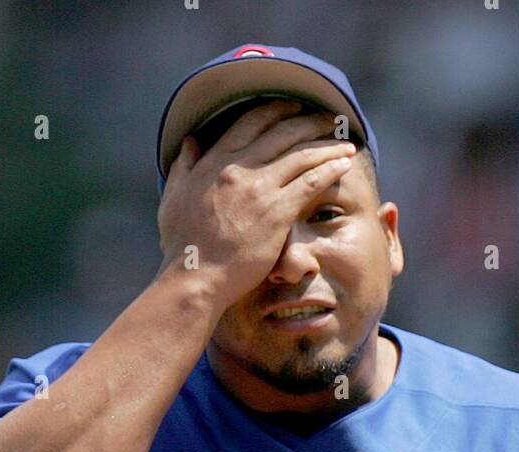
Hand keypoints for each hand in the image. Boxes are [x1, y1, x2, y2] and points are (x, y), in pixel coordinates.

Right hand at [156, 98, 355, 309]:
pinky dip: (330, 169)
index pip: (250, 123)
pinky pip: (311, 182)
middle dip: (308, 122)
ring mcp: (260, 189)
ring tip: (345, 143)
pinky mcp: (277, 212)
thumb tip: (190, 141)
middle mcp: (239, 168)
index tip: (293, 108)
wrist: (195, 276)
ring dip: (327, 145)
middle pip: (282, 132)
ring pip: (301, 155)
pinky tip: (344, 164)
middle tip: (326, 119)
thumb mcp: (173, 197)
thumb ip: (183, 166)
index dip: (276, 111)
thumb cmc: (182, 245)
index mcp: (215, 161)